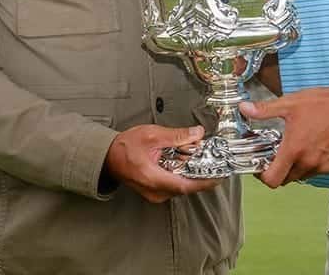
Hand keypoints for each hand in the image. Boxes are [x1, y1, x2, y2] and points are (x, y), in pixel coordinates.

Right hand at [103, 124, 218, 202]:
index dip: (205, 182)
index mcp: (153, 178)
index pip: (185, 186)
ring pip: (181, 186)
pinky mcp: (156, 192)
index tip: (220, 175)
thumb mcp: (152, 135)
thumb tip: (197, 133)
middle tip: (213, 158)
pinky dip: (183, 174)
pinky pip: (174, 185)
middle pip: (186, 186)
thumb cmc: (125, 146)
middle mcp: (155, 191)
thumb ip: (177, 135)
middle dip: (201, 173)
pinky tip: (185, 161)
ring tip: (199, 156)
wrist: (108, 156)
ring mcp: (155, 194)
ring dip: (192, 172)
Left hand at [239, 86, 328, 187]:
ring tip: (296, 147)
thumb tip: (245, 108)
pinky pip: (317, 171)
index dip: (263, 177)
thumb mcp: (290, 104)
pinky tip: (312, 146)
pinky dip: (311, 164)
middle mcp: (308, 162)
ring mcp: (323, 166)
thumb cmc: (325, 104)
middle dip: (279, 169)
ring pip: (302, 176)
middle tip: (277, 154)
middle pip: (286, 179)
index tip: (261, 167)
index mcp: (294, 150)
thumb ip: (265, 110)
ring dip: (296, 167)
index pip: (273, 180)